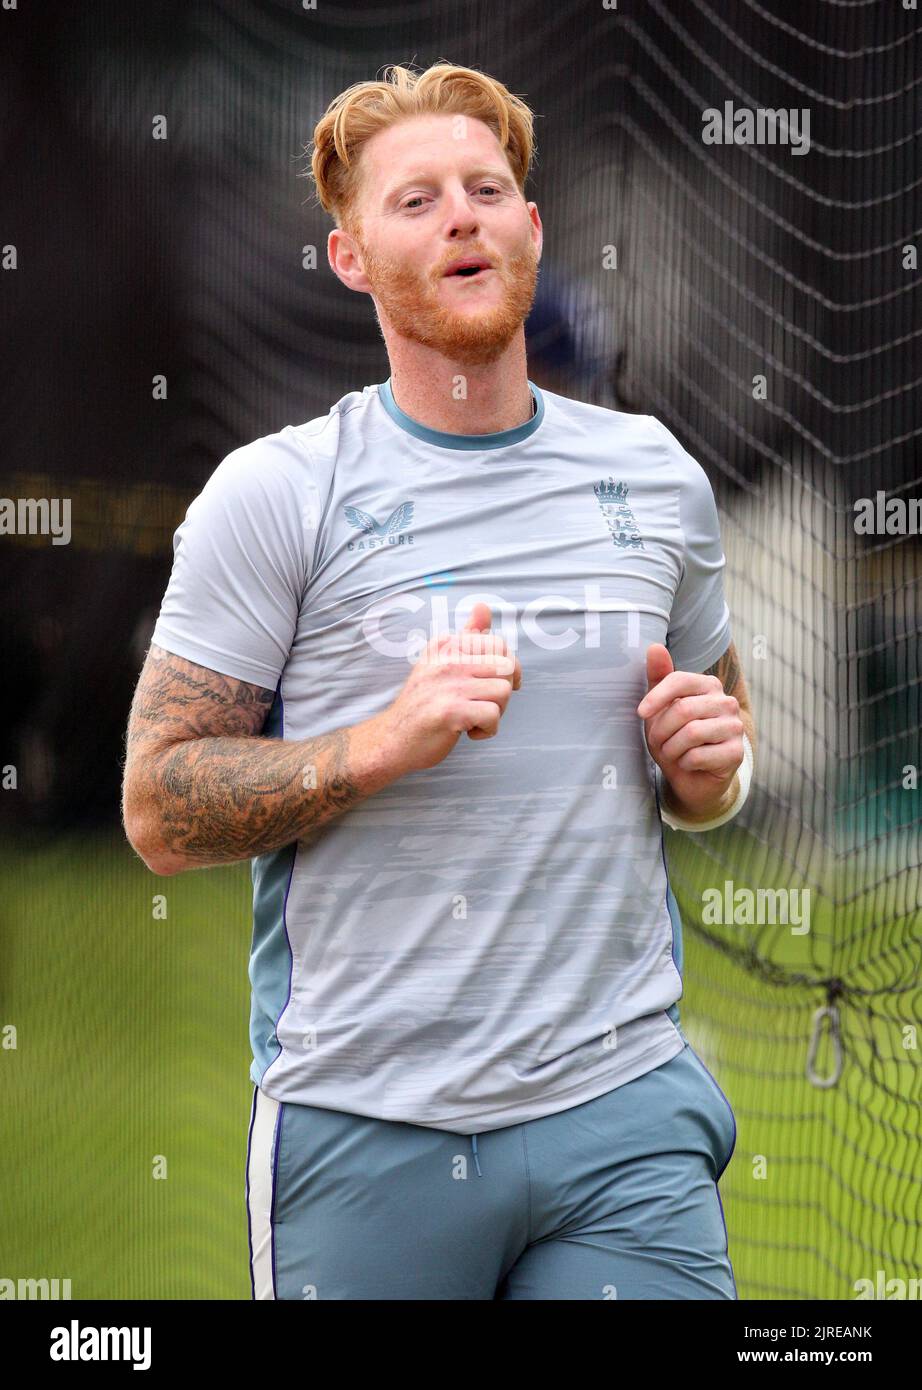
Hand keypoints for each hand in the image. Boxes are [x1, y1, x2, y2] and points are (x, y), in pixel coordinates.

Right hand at [376, 601, 521, 773]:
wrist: (392, 740)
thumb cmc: (423, 703)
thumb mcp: (440, 662)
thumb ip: (466, 636)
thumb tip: (483, 605)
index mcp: (445, 645)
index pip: (499, 644)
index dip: (508, 668)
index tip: (494, 686)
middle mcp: (446, 660)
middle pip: (506, 667)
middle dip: (503, 692)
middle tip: (482, 706)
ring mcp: (447, 684)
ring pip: (504, 692)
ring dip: (495, 713)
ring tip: (472, 719)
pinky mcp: (450, 711)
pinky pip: (493, 716)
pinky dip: (487, 730)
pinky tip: (469, 732)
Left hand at [636, 644, 743, 818]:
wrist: (692, 778)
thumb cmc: (674, 737)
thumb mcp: (660, 709)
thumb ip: (659, 678)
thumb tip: (654, 647)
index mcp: (708, 685)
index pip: (680, 680)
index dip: (656, 697)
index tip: (640, 713)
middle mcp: (726, 702)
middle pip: (683, 710)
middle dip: (661, 731)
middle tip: (658, 742)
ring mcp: (735, 727)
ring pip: (691, 733)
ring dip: (671, 748)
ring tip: (672, 752)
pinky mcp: (736, 753)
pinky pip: (698, 756)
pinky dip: (684, 763)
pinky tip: (688, 763)